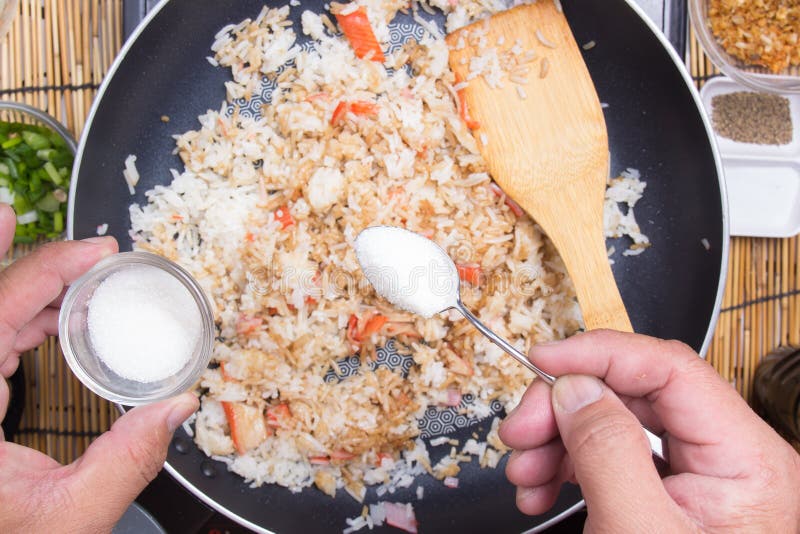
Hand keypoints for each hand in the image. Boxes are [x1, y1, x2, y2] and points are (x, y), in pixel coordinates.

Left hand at [0, 204, 198, 531]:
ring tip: (88, 279)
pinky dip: (26, 318)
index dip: (46, 270)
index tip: (94, 251)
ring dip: (38, 291)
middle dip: (39, 266)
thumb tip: (177, 407)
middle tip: (95, 252)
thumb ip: (126, 462)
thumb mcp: (68, 516)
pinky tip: (57, 316)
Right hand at [499, 330, 799, 531]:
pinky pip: (610, 457)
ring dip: (557, 438)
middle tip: (519, 431)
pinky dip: (567, 465)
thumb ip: (608, 451)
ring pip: (615, 422)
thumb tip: (575, 388)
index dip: (599, 353)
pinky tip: (541, 488)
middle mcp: (726, 458)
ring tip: (524, 473)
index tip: (542, 362)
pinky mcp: (665, 496)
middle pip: (635, 394)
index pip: (669, 368)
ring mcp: (695, 478)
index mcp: (745, 459)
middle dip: (565, 407)